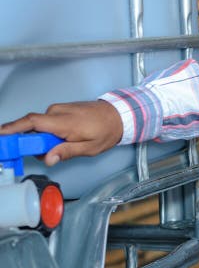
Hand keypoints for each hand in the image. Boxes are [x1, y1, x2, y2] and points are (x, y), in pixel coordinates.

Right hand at [0, 101, 122, 165]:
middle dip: (31, 143)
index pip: (31, 122)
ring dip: (42, 139)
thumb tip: (48, 158)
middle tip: (45, 154)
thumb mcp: (89, 148)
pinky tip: (61, 140)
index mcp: (64, 121)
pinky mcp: (59, 110)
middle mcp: (57, 112)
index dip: (12, 128)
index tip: (0, 136)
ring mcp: (58, 109)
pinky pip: (45, 122)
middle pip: (32, 128)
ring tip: (61, 146)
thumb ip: (66, 152)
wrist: (118, 115)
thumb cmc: (106, 131)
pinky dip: (47, 133)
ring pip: (39, 127)